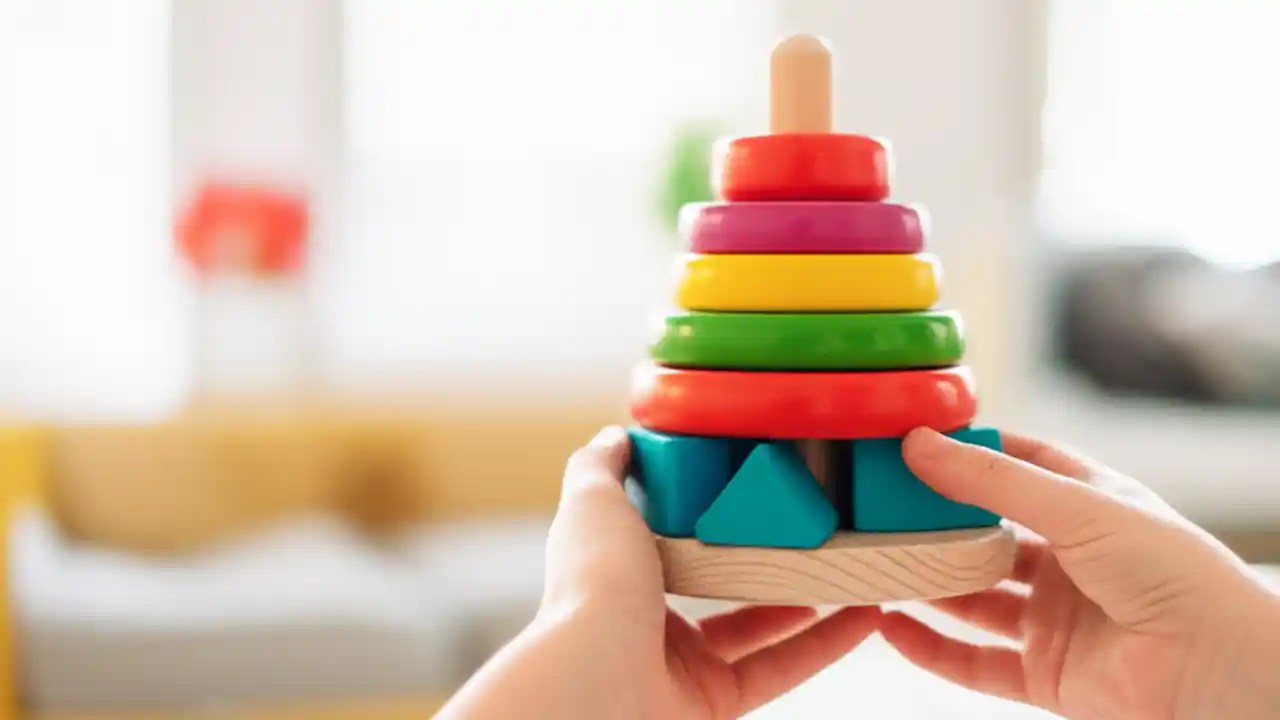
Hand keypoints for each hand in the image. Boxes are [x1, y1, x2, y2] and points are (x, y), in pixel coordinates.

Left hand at [439, 427, 879, 719]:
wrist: (600, 676)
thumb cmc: (590, 586)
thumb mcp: (593, 501)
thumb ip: (603, 466)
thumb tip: (617, 435)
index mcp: (616, 568)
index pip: (666, 537)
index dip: (707, 513)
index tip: (751, 485)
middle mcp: (645, 618)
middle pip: (716, 583)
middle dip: (765, 557)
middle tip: (812, 527)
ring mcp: (680, 663)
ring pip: (755, 629)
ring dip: (806, 599)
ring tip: (848, 568)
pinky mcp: (715, 699)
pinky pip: (780, 668)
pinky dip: (825, 645)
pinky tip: (863, 615)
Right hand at [882, 428, 1279, 718]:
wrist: (1213, 668)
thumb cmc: (1172, 572)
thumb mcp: (1077, 505)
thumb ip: (991, 481)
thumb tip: (918, 444)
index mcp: (1089, 505)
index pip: (1019, 465)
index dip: (970, 452)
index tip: (914, 441)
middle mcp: (1070, 560)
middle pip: (985, 536)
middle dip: (935, 524)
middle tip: (880, 507)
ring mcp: (1055, 618)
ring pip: (973, 599)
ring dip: (927, 584)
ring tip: (875, 564)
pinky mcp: (1045, 672)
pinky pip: (974, 662)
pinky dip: (930, 648)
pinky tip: (892, 627)